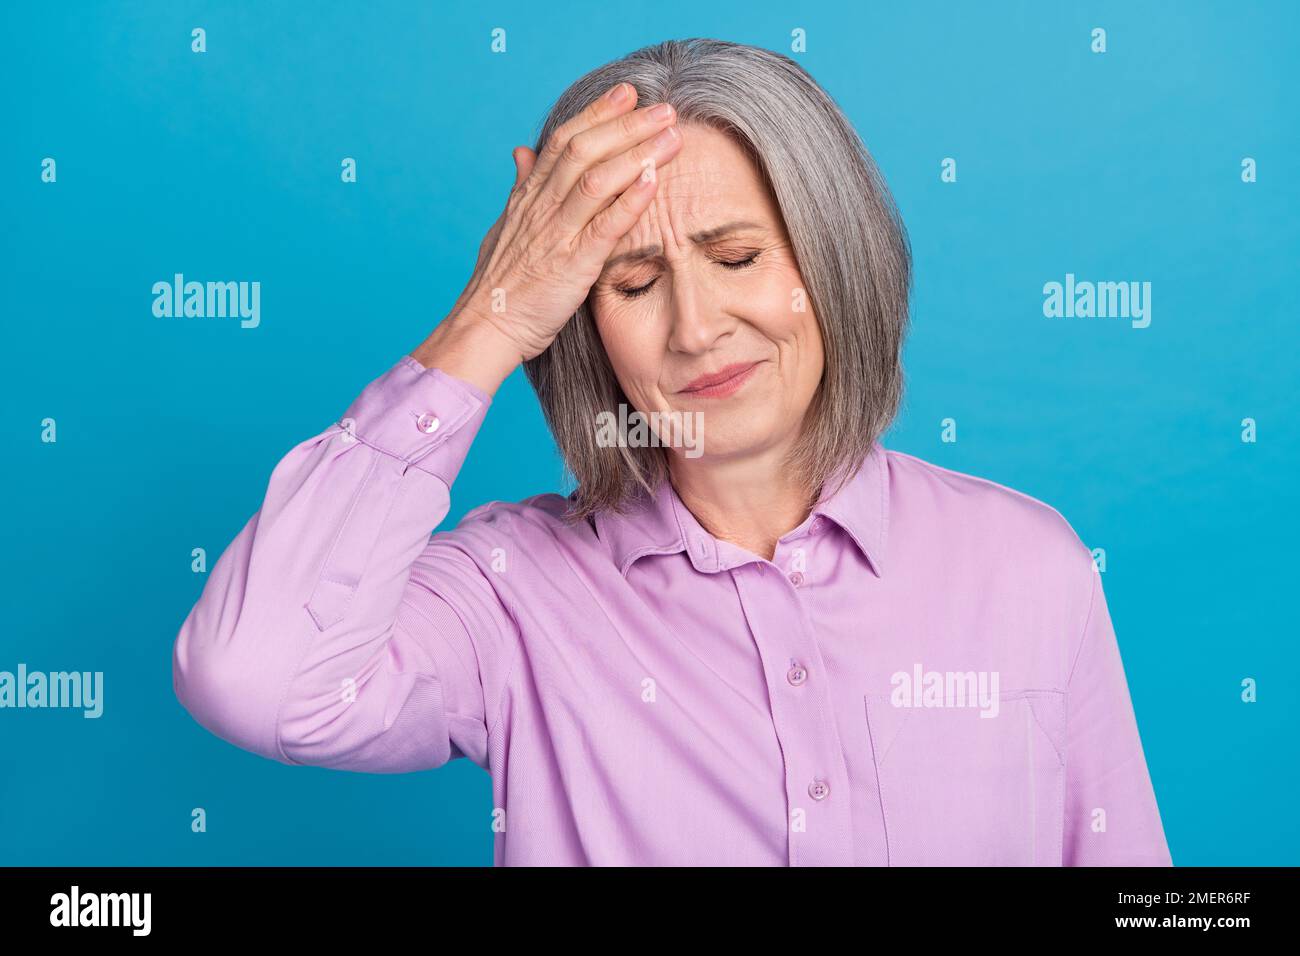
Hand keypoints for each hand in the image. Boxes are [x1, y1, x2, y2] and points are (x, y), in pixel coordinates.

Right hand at [439, 82, 682, 366]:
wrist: (484, 328)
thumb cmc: (499, 285)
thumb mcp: (506, 227)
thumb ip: (520, 187)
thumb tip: (522, 151)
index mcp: (529, 197)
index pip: (565, 141)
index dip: (597, 112)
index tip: (628, 92)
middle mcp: (542, 208)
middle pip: (585, 150)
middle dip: (627, 124)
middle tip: (665, 107)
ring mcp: (556, 234)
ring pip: (597, 179)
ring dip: (637, 153)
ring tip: (672, 135)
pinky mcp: (572, 265)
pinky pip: (604, 226)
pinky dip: (630, 200)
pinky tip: (654, 180)